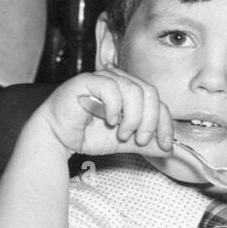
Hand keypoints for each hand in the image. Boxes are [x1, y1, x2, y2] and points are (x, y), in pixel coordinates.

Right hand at [35, 68, 174, 159]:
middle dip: (150, 121)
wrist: (57, 138)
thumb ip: (146, 142)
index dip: (165, 123)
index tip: (165, 143)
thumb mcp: (124, 141)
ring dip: (133, 117)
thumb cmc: (88, 134)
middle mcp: (120, 81)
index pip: (158, 102)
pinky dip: (115, 107)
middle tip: (140, 139)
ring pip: (134, 90)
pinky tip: (110, 121)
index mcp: (132, 91)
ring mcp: (104, 78)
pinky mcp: (86, 81)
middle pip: (150, 93)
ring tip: (122, 133)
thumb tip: (169, 148)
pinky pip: (110, 87)